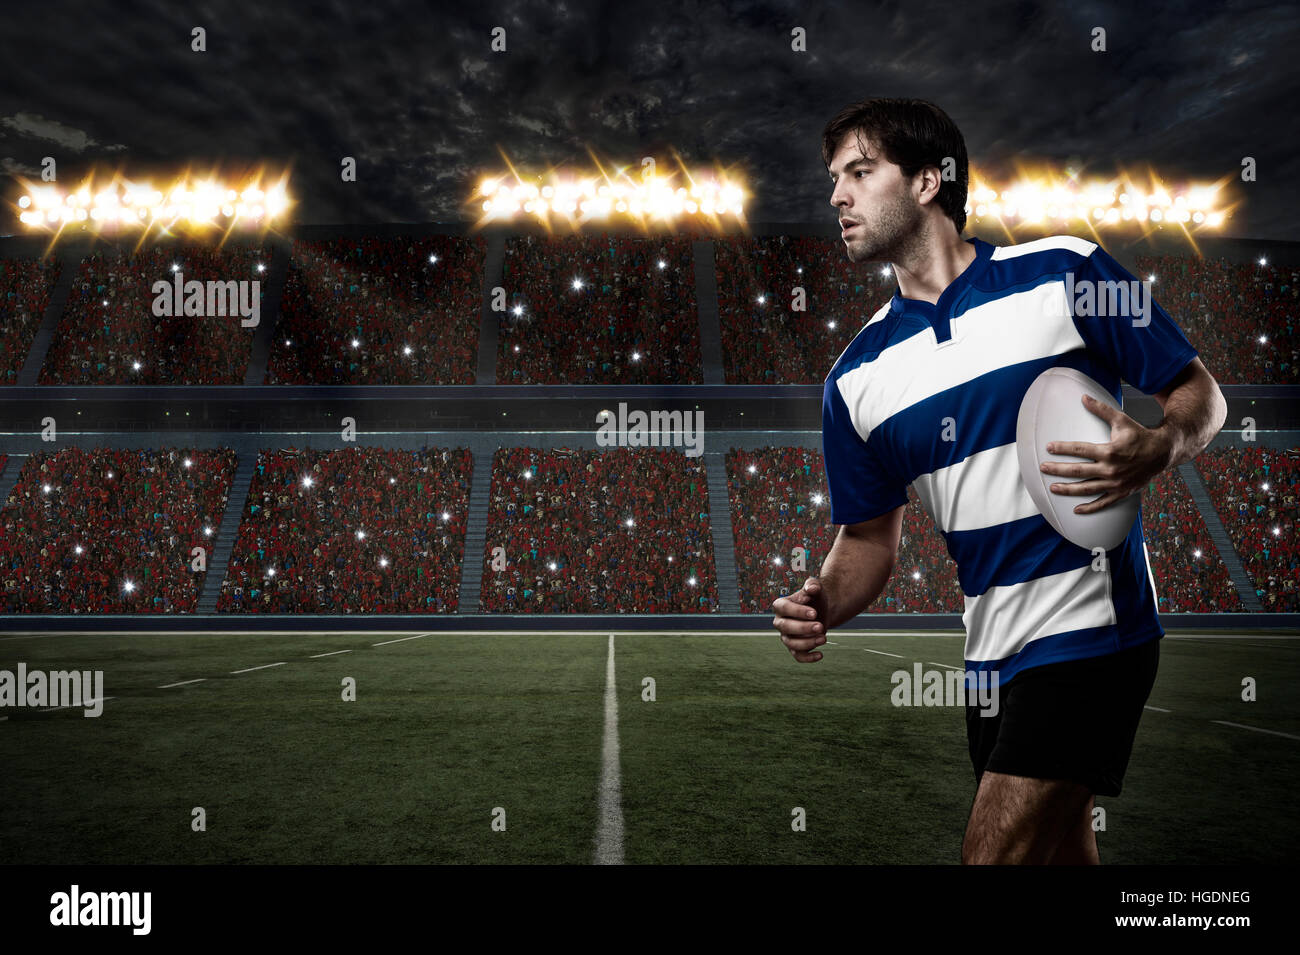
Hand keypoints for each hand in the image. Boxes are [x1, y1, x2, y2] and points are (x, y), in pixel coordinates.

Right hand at [771, 576, 828, 662]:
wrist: (822, 609)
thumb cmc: (815, 597)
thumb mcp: (815, 587)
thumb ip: (812, 585)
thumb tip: (811, 589)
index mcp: (781, 605)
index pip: (784, 608)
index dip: (797, 611)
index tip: (814, 613)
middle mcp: (780, 622)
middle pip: (786, 627)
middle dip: (803, 628)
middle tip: (821, 626)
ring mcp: (787, 636)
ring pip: (791, 644)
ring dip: (807, 643)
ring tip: (824, 637)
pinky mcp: (795, 648)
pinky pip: (798, 656)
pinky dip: (808, 658)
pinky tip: (820, 655)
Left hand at [1038, 393, 1172, 514]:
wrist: (1163, 452)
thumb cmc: (1140, 435)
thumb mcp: (1121, 420)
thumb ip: (1101, 410)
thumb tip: (1083, 397)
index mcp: (1109, 451)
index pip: (1079, 450)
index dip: (1062, 448)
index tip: (1048, 447)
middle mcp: (1111, 469)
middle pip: (1078, 471)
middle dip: (1057, 470)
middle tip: (1042, 468)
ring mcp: (1116, 483)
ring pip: (1086, 489)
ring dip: (1068, 489)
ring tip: (1052, 488)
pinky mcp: (1121, 492)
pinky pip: (1103, 503)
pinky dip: (1090, 508)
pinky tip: (1076, 510)